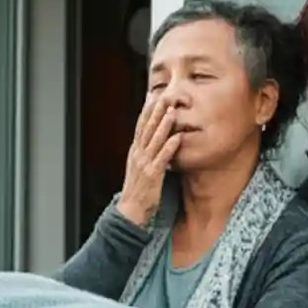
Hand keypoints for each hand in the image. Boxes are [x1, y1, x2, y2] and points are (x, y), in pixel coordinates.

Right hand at [116, 96, 182, 226]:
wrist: (130, 211)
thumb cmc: (137, 190)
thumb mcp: (138, 168)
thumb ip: (144, 154)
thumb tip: (152, 143)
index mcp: (135, 152)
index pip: (140, 127)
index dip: (147, 111)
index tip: (153, 97)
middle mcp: (138, 155)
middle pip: (147, 129)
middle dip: (155, 112)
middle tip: (164, 96)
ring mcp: (145, 164)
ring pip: (155, 140)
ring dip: (164, 125)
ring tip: (173, 111)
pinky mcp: (153, 175)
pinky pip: (163, 158)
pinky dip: (170, 146)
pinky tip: (177, 137)